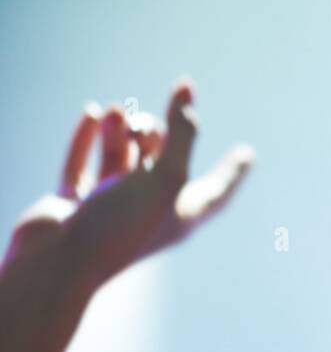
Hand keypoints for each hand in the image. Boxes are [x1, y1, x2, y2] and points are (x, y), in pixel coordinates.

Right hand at [3, 78, 253, 293]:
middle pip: (162, 162)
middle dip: (154, 134)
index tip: (247, 154)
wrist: (61, 262)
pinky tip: (92, 112)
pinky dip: (88, 139)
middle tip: (141, 128)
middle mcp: (147, 216)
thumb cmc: (120, 226)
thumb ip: (182, 134)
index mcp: (179, 219)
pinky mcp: (75, 206)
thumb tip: (186, 90)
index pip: (216, 193)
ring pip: (120, 158)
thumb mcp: (165, 178)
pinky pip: (83, 164)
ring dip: (118, 130)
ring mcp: (107, 211)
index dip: (232, 172)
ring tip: (112, 112)